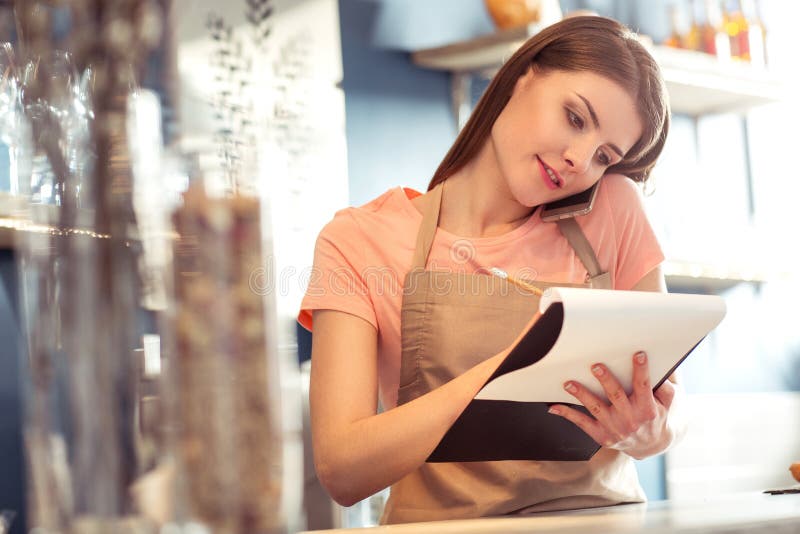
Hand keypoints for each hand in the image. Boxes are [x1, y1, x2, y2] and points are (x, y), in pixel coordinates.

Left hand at [548, 351, 677, 459]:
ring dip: (582, 395)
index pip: (643, 386)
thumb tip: (664, 365)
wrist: (652, 444)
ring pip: (596, 409)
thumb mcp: (669, 401)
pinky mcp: (602, 436)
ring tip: (569, 384)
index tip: (638, 355)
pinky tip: (555, 407)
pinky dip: (568, 415)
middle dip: (606, 380)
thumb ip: (665, 385)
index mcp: (647, 408)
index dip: (641, 370)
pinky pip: (582, 424)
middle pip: (616, 396)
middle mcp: (630, 419)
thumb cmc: (658, 415)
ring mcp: (615, 429)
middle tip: (596, 366)